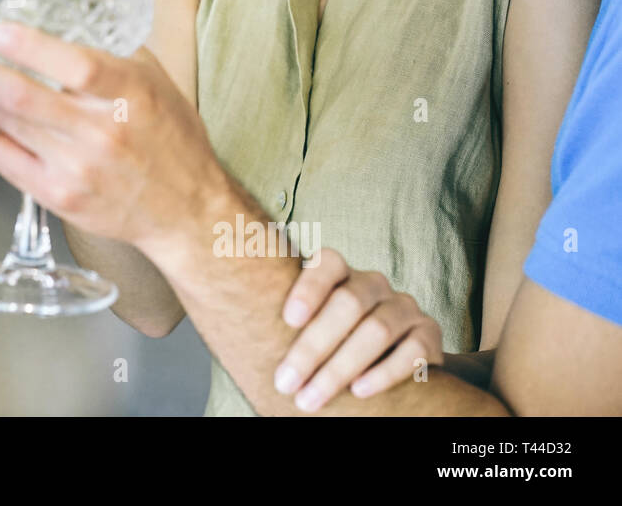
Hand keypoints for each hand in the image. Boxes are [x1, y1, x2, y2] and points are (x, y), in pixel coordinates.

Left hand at [0, 23, 222, 247]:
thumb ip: (109, 58)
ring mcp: (78, 168)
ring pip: (7, 123)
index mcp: (130, 93)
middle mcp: (102, 131)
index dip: (30, 47)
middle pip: (20, 96)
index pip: (74, 66)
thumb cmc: (170, 141)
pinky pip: (5, 159)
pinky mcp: (60, 198)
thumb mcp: (155, 82)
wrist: (185, 210)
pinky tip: (10, 133)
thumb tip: (55, 30)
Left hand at [273, 249, 443, 411]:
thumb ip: (286, 319)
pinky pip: (411, 352)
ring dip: (340, 368)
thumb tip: (233, 328)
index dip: (309, 287)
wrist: (387, 354)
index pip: (328, 263)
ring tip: (311, 397)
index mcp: (341, 273)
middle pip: (348, 304)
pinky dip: (383, 373)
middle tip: (285, 382)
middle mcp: (373, 284)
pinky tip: (358, 391)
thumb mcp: (308, 322)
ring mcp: (403, 307)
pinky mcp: (428, 335)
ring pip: (376, 330)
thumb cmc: (329, 337)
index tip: (287, 320)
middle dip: (313, 346)